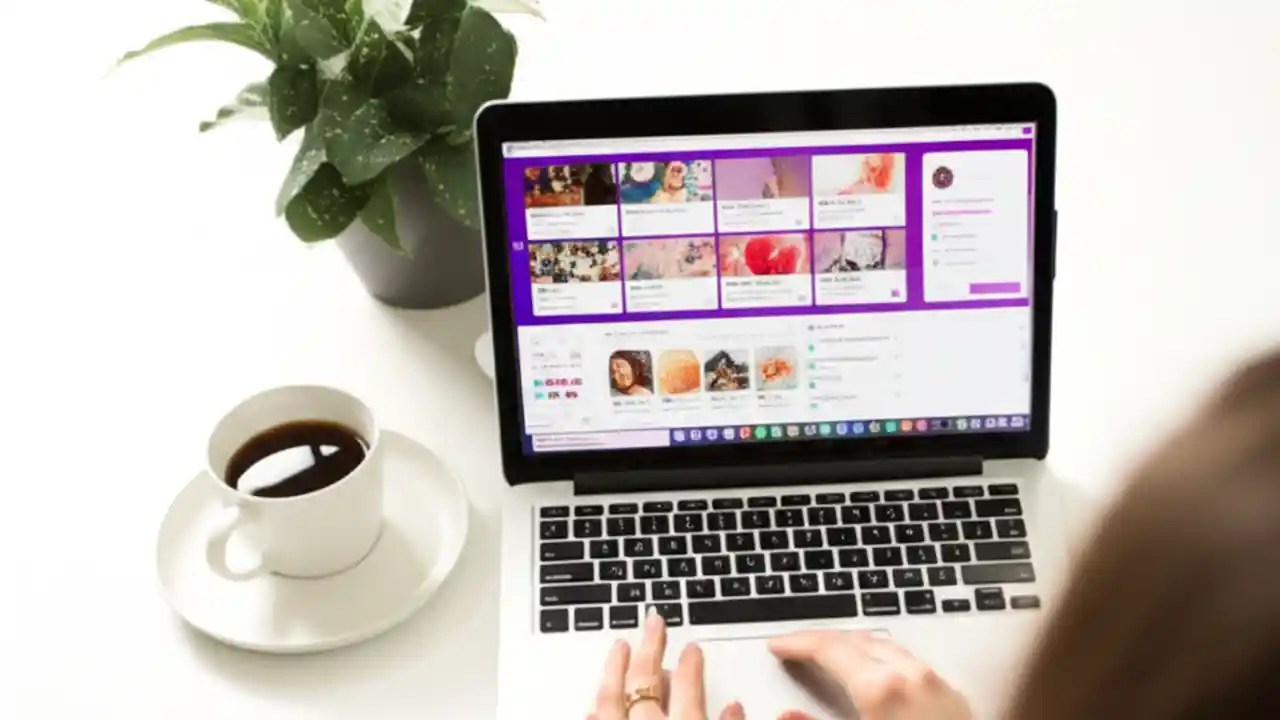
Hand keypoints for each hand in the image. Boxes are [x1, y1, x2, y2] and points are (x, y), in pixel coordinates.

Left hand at [590, 608, 744, 719]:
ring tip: (619, 646)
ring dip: (615, 669)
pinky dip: (596, 712)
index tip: (691, 649)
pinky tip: (593, 705)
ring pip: (611, 697)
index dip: (690, 664)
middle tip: (653, 624)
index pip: (687, 686)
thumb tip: (735, 708)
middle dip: (649, 648)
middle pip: (644, 680)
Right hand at [769, 631, 971, 719]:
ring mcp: (937, 684)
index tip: (778, 645)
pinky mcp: (954, 698)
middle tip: (798, 646)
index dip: (797, 643)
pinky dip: (882, 659)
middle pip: (856, 639)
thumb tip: (787, 716)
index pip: (828, 648)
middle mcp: (910, 675)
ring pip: (886, 647)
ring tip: (831, 655)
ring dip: (853, 646)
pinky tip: (876, 673)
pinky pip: (909, 662)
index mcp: (880, 687)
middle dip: (823, 640)